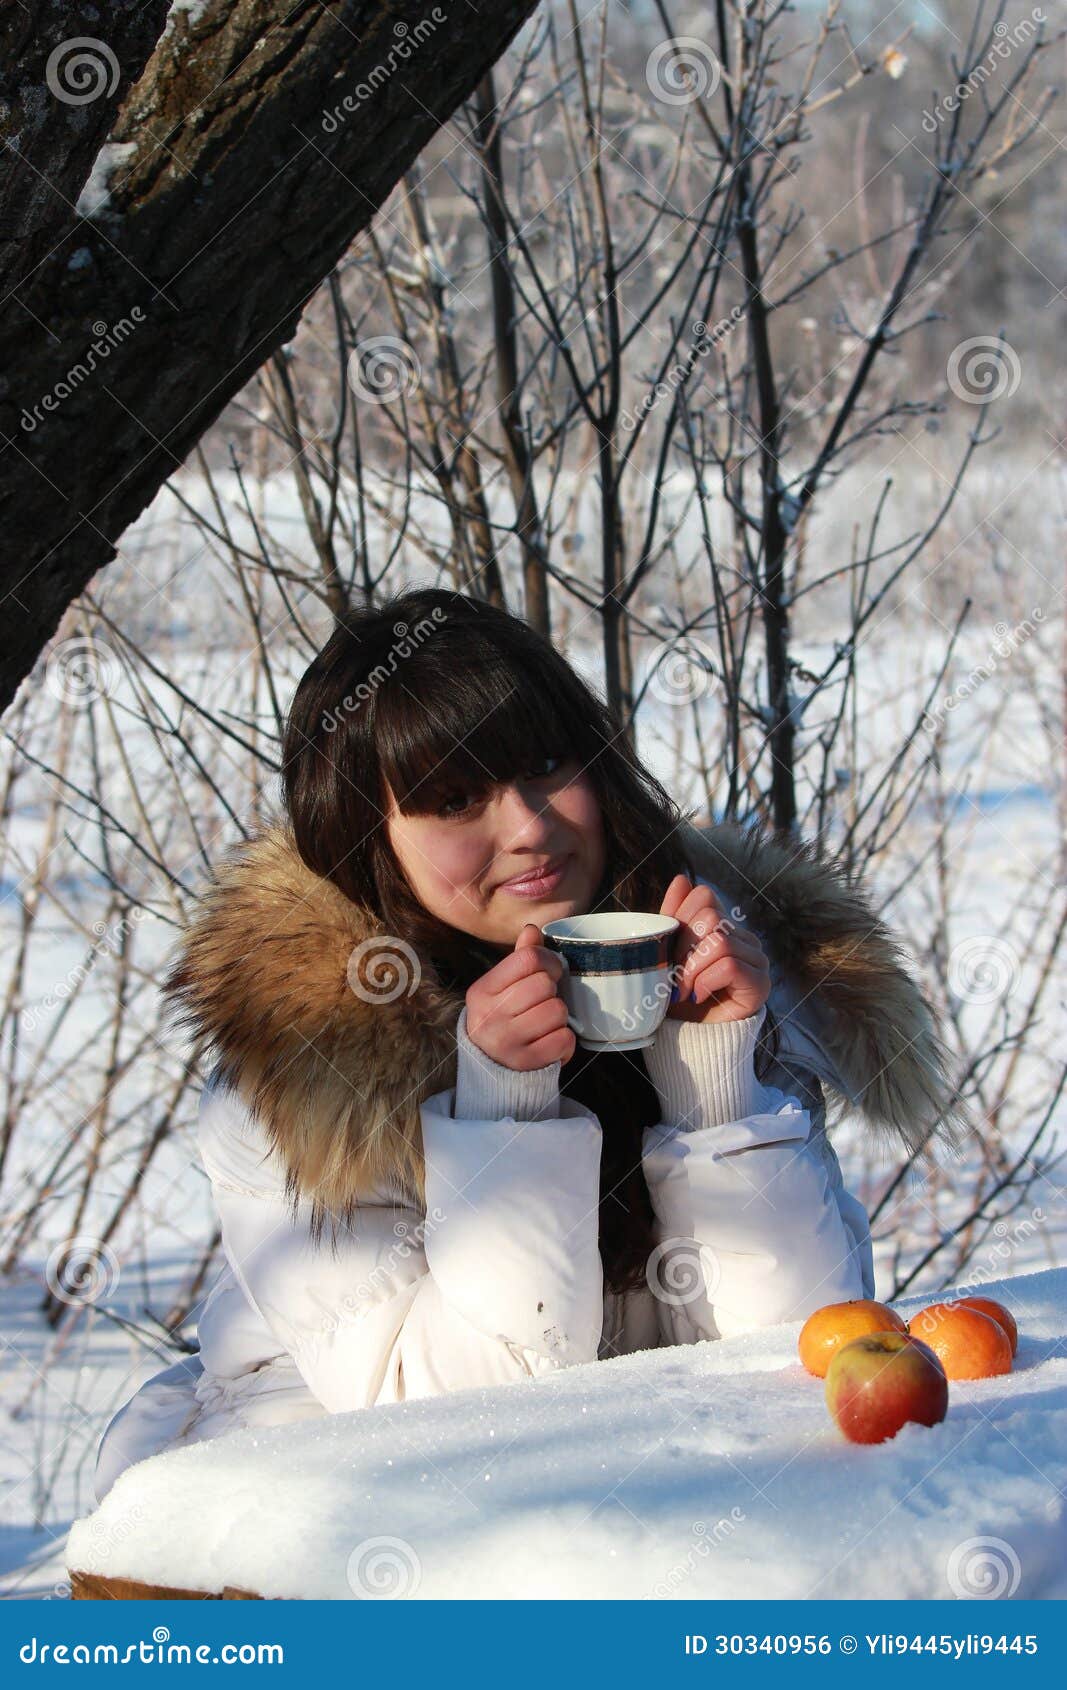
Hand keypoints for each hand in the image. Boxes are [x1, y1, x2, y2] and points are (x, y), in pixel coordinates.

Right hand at [464, 923, 576, 1069]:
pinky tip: (549, 1042)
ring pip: (557, 1011)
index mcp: (483, 990)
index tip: (550, 972)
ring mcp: (507, 1041)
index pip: (528, 959)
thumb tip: (532, 930)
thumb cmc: (502, 1017)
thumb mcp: (502, 986)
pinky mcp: (526, 1062)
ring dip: (559, 1016)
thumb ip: (519, 958)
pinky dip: (564, 1040)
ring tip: (544, 1023)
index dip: (548, 961)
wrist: (490, 1068)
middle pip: (545, 985)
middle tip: (543, 1001)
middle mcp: (490, 1015)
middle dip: (552, 992)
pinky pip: (564, 1039)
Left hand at [659, 874, 770, 1024]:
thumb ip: (674, 917)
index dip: (680, 919)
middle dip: (683, 947)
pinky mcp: (760, 982)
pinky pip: (729, 965)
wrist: (692, 1037)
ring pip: (719, 942)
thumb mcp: (669, 952)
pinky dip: (705, 981)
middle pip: (711, 916)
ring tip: (684, 990)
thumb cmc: (680, 995)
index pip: (704, 896)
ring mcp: (756, 958)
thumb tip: (681, 879)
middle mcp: (744, 937)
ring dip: (691, 969)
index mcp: (723, 925)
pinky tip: (699, 996)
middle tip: (675, 974)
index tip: (669, 951)